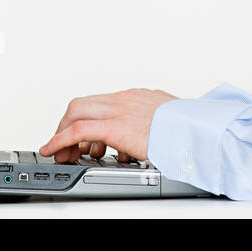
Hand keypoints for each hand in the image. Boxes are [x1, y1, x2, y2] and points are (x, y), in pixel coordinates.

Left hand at [40, 87, 177, 162]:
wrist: (197, 130)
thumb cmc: (189, 129)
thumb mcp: (169, 119)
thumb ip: (153, 121)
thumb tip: (150, 131)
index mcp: (137, 97)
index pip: (100, 102)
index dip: (84, 118)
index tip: (80, 135)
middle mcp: (125, 99)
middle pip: (82, 104)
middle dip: (67, 125)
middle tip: (65, 145)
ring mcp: (119, 110)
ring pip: (75, 113)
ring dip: (62, 134)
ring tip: (62, 153)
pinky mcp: (115, 127)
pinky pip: (77, 131)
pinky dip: (60, 140)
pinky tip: (54, 152)